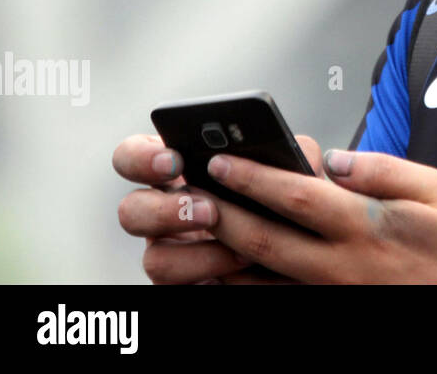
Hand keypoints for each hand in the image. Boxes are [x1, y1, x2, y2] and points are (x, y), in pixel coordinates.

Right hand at [112, 132, 324, 283]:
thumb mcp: (290, 169)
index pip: (134, 156)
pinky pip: (178, 288)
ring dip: (200, 255)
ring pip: (154, 260)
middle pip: (130, 211)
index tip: (175, 160)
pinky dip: (213, 278)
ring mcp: (170, 252)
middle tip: (210, 211)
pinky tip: (245, 268)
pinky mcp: (184, 284)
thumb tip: (282, 148)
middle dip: (165, 211)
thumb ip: (283, 152)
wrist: (306, 245)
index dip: (143, 157)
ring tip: (244, 250)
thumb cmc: (290, 197)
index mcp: (179, 171)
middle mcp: (165, 211)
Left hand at [202, 148, 436, 283]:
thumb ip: (384, 170)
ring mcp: (337, 293)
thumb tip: (337, 160)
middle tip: (191, 194)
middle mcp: (343, 266)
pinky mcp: (337, 308)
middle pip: (266, 240)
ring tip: (199, 231)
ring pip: (265, 278)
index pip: (295, 197)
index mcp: (367, 227)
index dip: (253, 177)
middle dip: (224, 214)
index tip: (223, 161)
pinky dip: (250, 287)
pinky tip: (229, 274)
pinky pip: (281, 299)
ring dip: (227, 254)